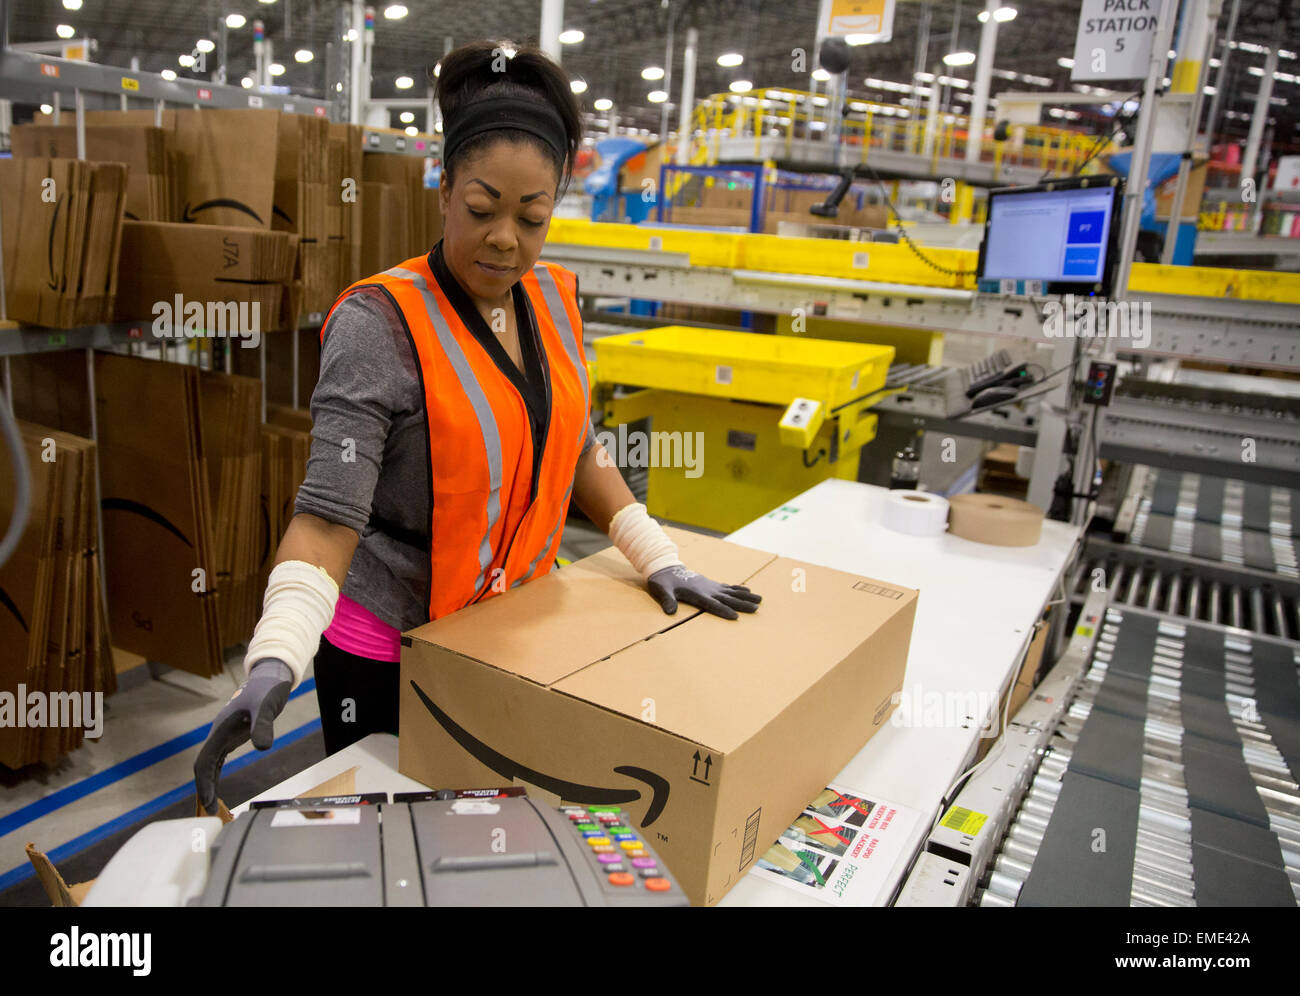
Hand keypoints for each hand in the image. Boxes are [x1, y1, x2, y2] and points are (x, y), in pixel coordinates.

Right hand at [194, 658, 292, 814]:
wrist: (269, 677)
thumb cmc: (267, 690)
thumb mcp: (267, 707)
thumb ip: (264, 726)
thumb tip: (262, 748)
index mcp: (221, 729)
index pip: (205, 761)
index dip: (204, 782)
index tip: (208, 800)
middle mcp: (218, 734)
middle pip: (203, 766)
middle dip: (204, 789)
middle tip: (209, 812)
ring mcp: (223, 736)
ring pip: (208, 765)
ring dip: (208, 785)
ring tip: (212, 807)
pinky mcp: (231, 737)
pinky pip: (217, 761)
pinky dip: (214, 776)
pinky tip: (217, 790)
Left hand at [646, 564, 761, 619]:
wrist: (665, 568)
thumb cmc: (662, 581)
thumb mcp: (661, 590)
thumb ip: (667, 600)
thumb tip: (670, 611)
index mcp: (696, 593)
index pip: (712, 604)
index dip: (723, 610)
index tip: (735, 616)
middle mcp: (707, 589)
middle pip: (727, 598)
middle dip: (742, 604)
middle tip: (756, 608)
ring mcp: (710, 586)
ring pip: (731, 592)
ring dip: (745, 596)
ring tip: (759, 600)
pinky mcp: (710, 584)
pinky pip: (727, 587)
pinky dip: (738, 589)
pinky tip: (747, 590)